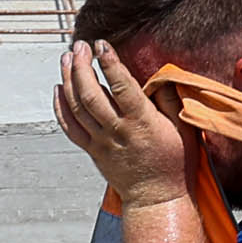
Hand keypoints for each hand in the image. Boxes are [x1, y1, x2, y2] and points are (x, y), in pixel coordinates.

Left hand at [52, 40, 190, 211]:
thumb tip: (160, 75)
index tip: (102, 44)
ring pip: (76, 107)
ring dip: (69, 79)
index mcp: (142, 123)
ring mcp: (101, 142)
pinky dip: (60, 106)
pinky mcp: (92, 150)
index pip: (121, 87)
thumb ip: (170, 100)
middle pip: (90, 94)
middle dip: (82, 66)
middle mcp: (118, 131)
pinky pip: (70, 127)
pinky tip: (58, 87)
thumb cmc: (174, 163)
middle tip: (81, 45)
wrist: (157, 198)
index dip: (109, 63)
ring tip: (67, 58)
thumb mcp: (183, 130)